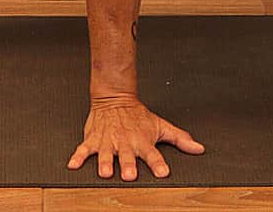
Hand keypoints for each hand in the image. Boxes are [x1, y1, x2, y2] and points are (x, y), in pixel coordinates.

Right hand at [67, 95, 204, 180]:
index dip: (158, 163)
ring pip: (107, 154)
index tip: (162, 172)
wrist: (115, 97)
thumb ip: (180, 138)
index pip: (153, 154)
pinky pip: (84, 148)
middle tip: (130, 175)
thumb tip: (199, 148)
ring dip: (106, 162)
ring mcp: (109, 141)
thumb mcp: (161, 125)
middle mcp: (126, 142)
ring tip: (105, 172)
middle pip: (128, 156)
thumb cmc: (138, 116)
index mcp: (143, 141)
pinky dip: (78, 156)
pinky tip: (73, 165)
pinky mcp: (94, 139)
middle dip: (129, 165)